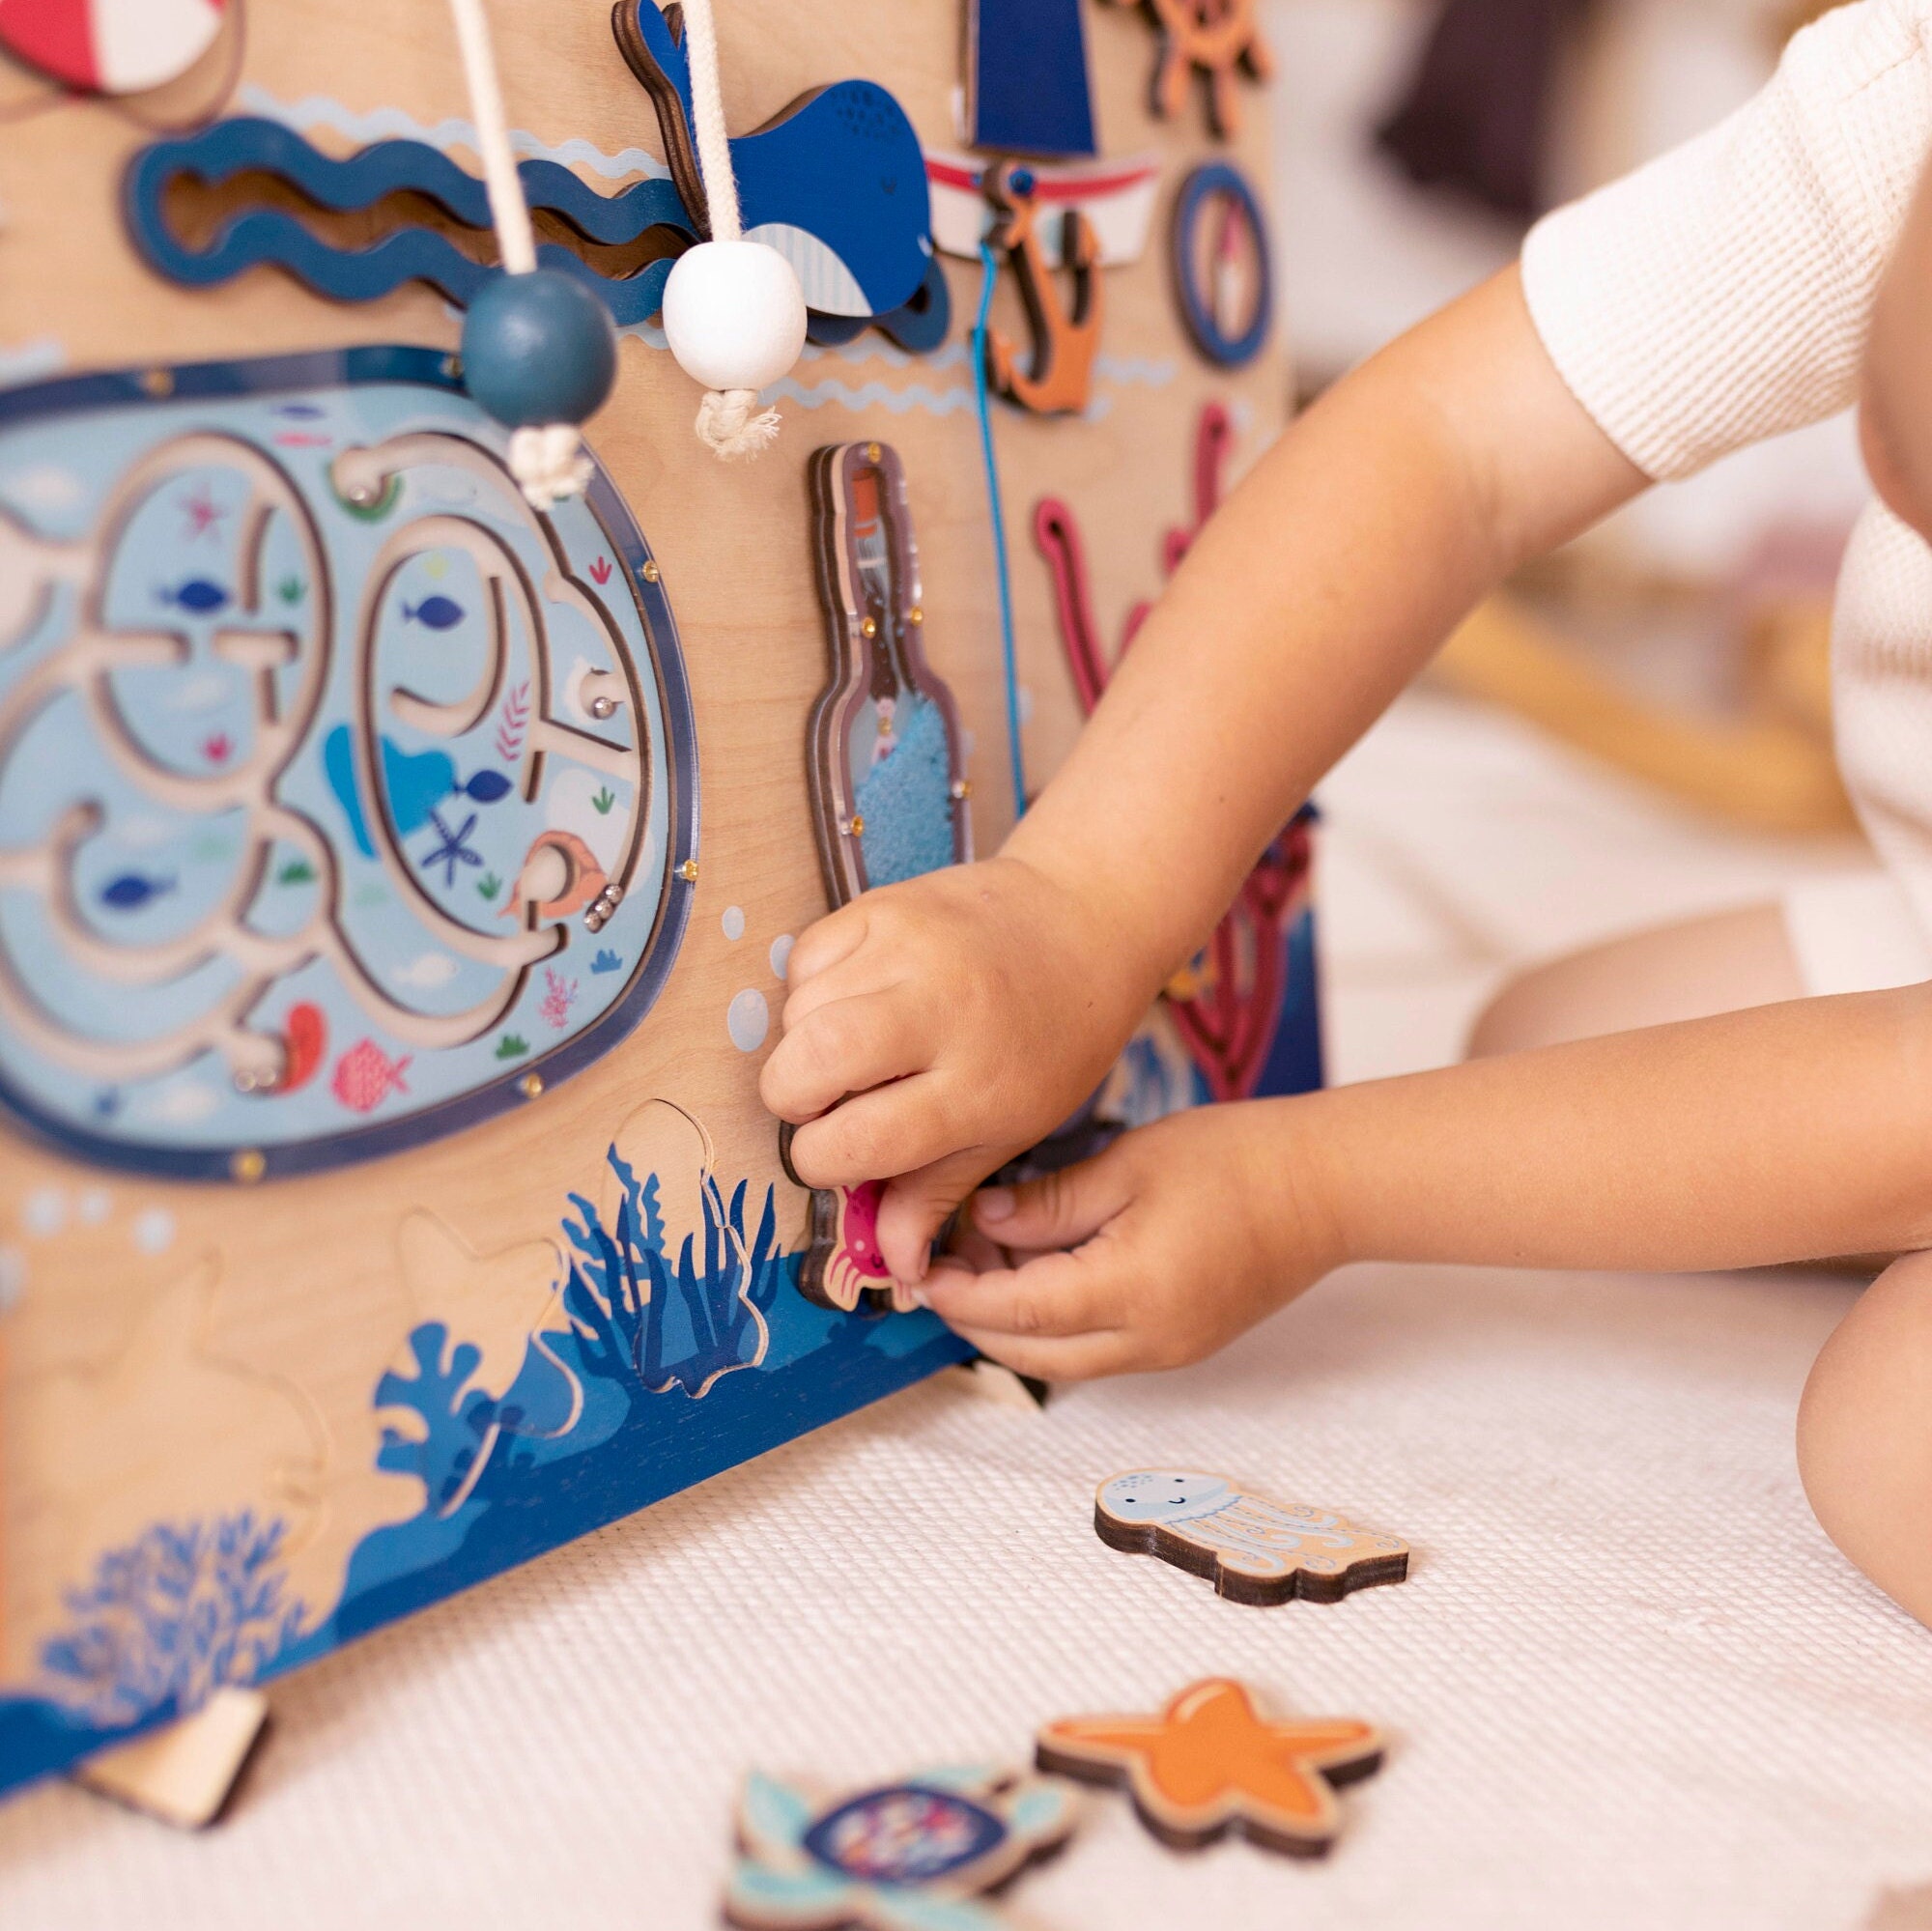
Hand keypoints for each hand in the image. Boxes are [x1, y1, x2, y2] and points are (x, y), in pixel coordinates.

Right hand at [760, 854, 1154, 1283]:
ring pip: (797, 1013)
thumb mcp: (1012, 1128)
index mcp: (976, 1085)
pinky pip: (804, 958)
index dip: (823, 1164)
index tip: (834, 1159)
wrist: (1083, 921)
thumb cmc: (1051, 1040)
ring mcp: (907, 949)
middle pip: (807, 1066)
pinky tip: (854, 1003)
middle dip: (791, 1101)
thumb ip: (937, 1193)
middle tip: (822, 1106)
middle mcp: (939, 1012)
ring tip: (850, 1054)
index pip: (857, 1140)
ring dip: (802, 1044)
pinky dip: (811, 991)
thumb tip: (892, 1265)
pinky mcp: (884, 904)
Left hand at [921, 1100, 1342, 1380]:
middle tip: (942, 1265)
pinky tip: (1045, 1268)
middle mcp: (1149, 1341)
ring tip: (990, 1258)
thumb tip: (984, 1222)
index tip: (922, 1267)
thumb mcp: (1128, 1165)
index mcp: (1130, 1294)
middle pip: (1033, 1352)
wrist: (1326, 1186)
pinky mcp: (1186, 1341)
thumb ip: (1050, 1203)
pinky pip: (1101, 1348)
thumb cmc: (1234, 1160)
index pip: (1018, 1313)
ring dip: (1016, 1322)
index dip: (961, 1293)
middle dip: (977, 1316)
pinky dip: (1059, 1321)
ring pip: (1065, 1358)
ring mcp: (1171, 1350)